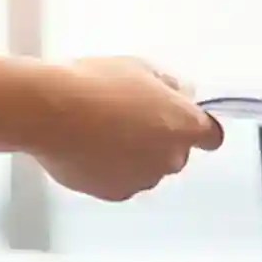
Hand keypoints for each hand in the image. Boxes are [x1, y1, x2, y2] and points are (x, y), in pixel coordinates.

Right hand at [29, 57, 223, 200]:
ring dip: (134, 155)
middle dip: (160, 139)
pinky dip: (110, 169)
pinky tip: (89, 147)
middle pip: (176, 153)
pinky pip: (120, 181)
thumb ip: (169, 86)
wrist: (50, 111)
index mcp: (184, 125)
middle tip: (130, 117)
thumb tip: (180, 93)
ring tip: (102, 130)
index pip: (211, 136)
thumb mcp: (140, 68)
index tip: (185, 121)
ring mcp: (142, 179)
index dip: (197, 129)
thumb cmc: (93, 85)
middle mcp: (169, 158)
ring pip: (146, 169)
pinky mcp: (113, 193)